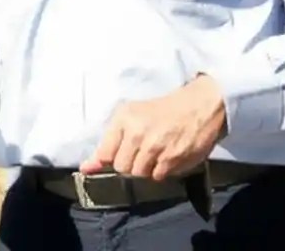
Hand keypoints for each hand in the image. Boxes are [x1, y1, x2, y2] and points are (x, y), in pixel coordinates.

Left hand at [80, 75, 226, 180]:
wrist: (198, 107)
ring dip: (145, 169)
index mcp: (124, 119)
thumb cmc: (161, 110)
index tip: (116, 156)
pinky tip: (166, 157)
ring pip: (139, 174)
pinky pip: (158, 177)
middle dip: (129, 164)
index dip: (109, 159)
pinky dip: (160, 171)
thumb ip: (106, 144)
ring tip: (154, 154)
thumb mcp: (129, 116)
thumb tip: (86, 168)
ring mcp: (156, 147)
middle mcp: (138, 133)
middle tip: (140, 152)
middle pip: (122, 168)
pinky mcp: (173, 159)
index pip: (105, 154)